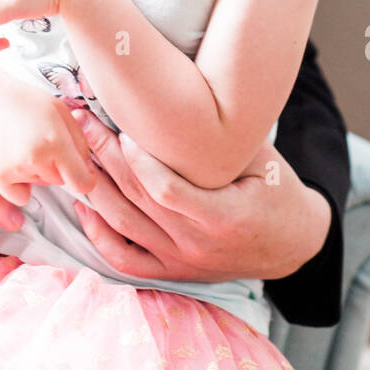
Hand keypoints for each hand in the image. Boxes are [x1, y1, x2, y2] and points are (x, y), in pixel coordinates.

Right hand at [0, 67, 96, 206]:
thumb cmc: (27, 101)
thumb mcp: (62, 112)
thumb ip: (80, 142)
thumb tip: (89, 173)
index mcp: (56, 142)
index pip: (83, 182)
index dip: (86, 179)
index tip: (83, 172)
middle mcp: (35, 159)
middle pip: (61, 180)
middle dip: (58, 166)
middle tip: (42, 141)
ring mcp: (14, 170)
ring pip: (41, 184)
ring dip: (38, 171)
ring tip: (24, 144)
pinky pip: (20, 196)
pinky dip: (20, 184)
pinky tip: (14, 160)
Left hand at [69, 111, 331, 282]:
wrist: (294, 244)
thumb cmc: (277, 190)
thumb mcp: (261, 159)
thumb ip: (223, 140)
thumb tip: (180, 97)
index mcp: (224, 217)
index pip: (167, 190)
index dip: (139, 160)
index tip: (123, 126)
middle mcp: (197, 245)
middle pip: (139, 200)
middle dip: (106, 156)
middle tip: (83, 120)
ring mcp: (181, 262)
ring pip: (124, 226)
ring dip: (95, 187)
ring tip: (75, 151)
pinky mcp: (172, 271)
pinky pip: (124, 259)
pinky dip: (98, 234)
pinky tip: (83, 205)